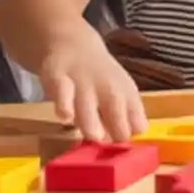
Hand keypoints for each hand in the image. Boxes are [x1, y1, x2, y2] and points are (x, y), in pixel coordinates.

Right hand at [38, 27, 148, 141]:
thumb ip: (126, 119)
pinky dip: (64, 103)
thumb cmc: (101, 79)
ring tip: (93, 135)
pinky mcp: (57, 77)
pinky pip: (61, 90)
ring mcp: (81, 81)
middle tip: (115, 143)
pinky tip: (65, 117)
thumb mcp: (121, 94)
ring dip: (91, 120)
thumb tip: (131, 144)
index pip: (136, 115)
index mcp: (126, 93)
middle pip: (115, 106)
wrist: (72, 44)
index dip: (132, 132)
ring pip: (86, 103)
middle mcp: (105, 86)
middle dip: (117, 126)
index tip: (130, 148)